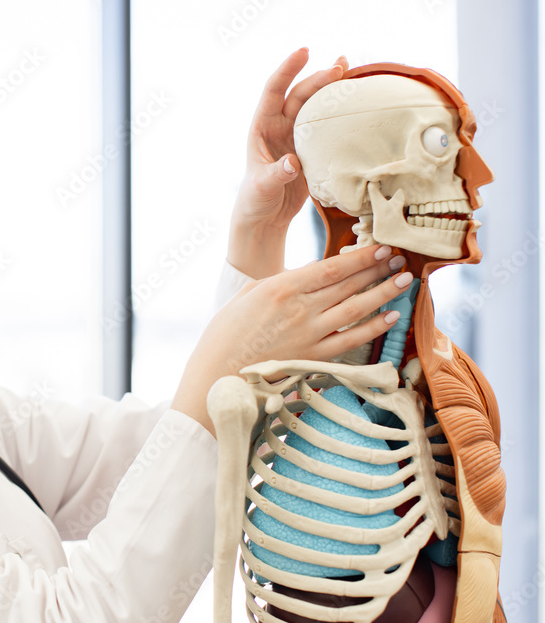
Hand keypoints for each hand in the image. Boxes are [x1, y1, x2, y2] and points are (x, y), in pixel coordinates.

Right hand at [173, 245, 409, 434]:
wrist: (217, 375)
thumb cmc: (225, 333)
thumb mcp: (247, 294)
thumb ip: (280, 279)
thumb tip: (312, 268)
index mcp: (281, 288)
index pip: (331, 267)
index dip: (360, 256)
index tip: (380, 247)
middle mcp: (300, 309)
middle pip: (349, 284)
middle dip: (377, 269)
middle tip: (399, 258)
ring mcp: (309, 335)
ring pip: (357, 309)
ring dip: (384, 293)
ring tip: (404, 280)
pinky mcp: (313, 357)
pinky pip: (352, 340)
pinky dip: (374, 328)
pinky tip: (391, 316)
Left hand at [227, 48, 349, 279]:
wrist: (265, 217)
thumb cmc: (255, 201)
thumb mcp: (261, 188)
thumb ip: (275, 175)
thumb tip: (291, 164)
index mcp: (260, 129)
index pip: (272, 92)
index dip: (287, 70)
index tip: (304, 51)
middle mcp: (277, 127)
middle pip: (299, 94)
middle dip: (318, 77)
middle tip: (341, 66)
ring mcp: (294, 136)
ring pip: (313, 105)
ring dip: (330, 88)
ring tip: (350, 69)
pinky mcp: (309, 148)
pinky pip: (325, 124)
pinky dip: (338, 112)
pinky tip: (355, 101)